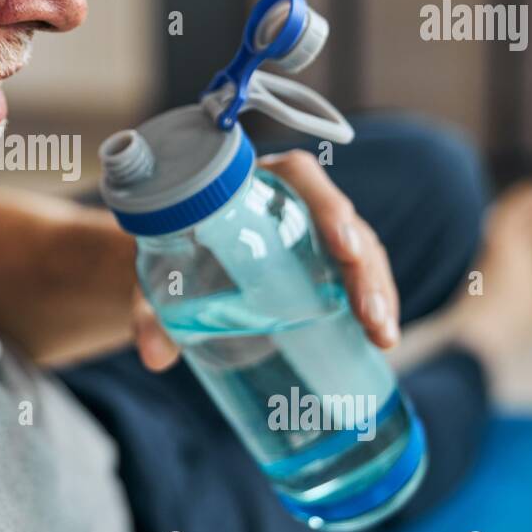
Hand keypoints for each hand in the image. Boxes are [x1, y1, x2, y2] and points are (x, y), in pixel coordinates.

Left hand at [132, 149, 400, 371]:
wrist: (171, 267)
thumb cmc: (165, 258)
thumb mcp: (152, 278)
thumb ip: (149, 312)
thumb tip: (153, 357)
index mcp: (250, 184)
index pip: (298, 175)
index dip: (326, 202)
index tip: (340, 243)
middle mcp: (289, 201)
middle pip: (341, 219)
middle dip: (362, 267)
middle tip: (369, 314)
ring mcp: (310, 232)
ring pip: (359, 250)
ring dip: (377, 291)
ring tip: (382, 337)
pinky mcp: (322, 264)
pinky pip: (357, 276)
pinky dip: (373, 304)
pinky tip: (381, 339)